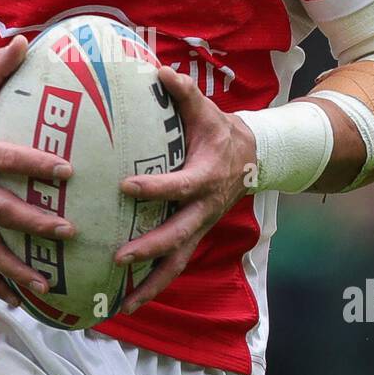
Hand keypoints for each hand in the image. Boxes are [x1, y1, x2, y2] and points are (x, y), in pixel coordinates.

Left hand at [113, 65, 256, 314]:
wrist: (254, 158)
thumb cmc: (219, 131)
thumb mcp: (206, 110)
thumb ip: (182, 93)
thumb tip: (159, 70)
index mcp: (205, 177)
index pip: (178, 186)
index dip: (155, 188)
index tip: (125, 186)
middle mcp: (204, 209)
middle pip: (178, 235)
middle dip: (150, 248)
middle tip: (119, 256)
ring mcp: (200, 228)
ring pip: (177, 262)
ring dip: (151, 284)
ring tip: (122, 304)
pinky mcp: (194, 237)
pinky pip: (174, 266)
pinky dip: (153, 286)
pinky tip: (126, 301)